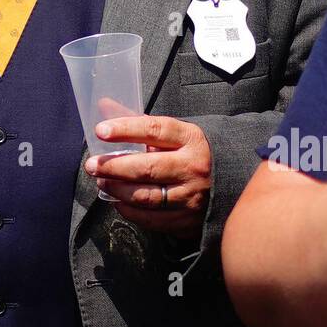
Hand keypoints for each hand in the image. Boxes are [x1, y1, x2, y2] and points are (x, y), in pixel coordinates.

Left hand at [85, 110, 210, 238]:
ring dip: (118, 190)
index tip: (101, 130)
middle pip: (146, 168)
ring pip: (146, 196)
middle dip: (113, 167)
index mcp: (192, 139)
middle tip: (92, 165)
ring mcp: (192, 197)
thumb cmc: (197, 153)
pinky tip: (118, 202)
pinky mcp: (188, 221)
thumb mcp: (178, 133)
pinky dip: (130, 211)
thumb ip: (141, 123)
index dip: (125, 129)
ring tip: (102, 182)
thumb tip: (104, 106)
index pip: (154, 130)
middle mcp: (193, 168)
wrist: (234, 183)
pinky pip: (152, 219)